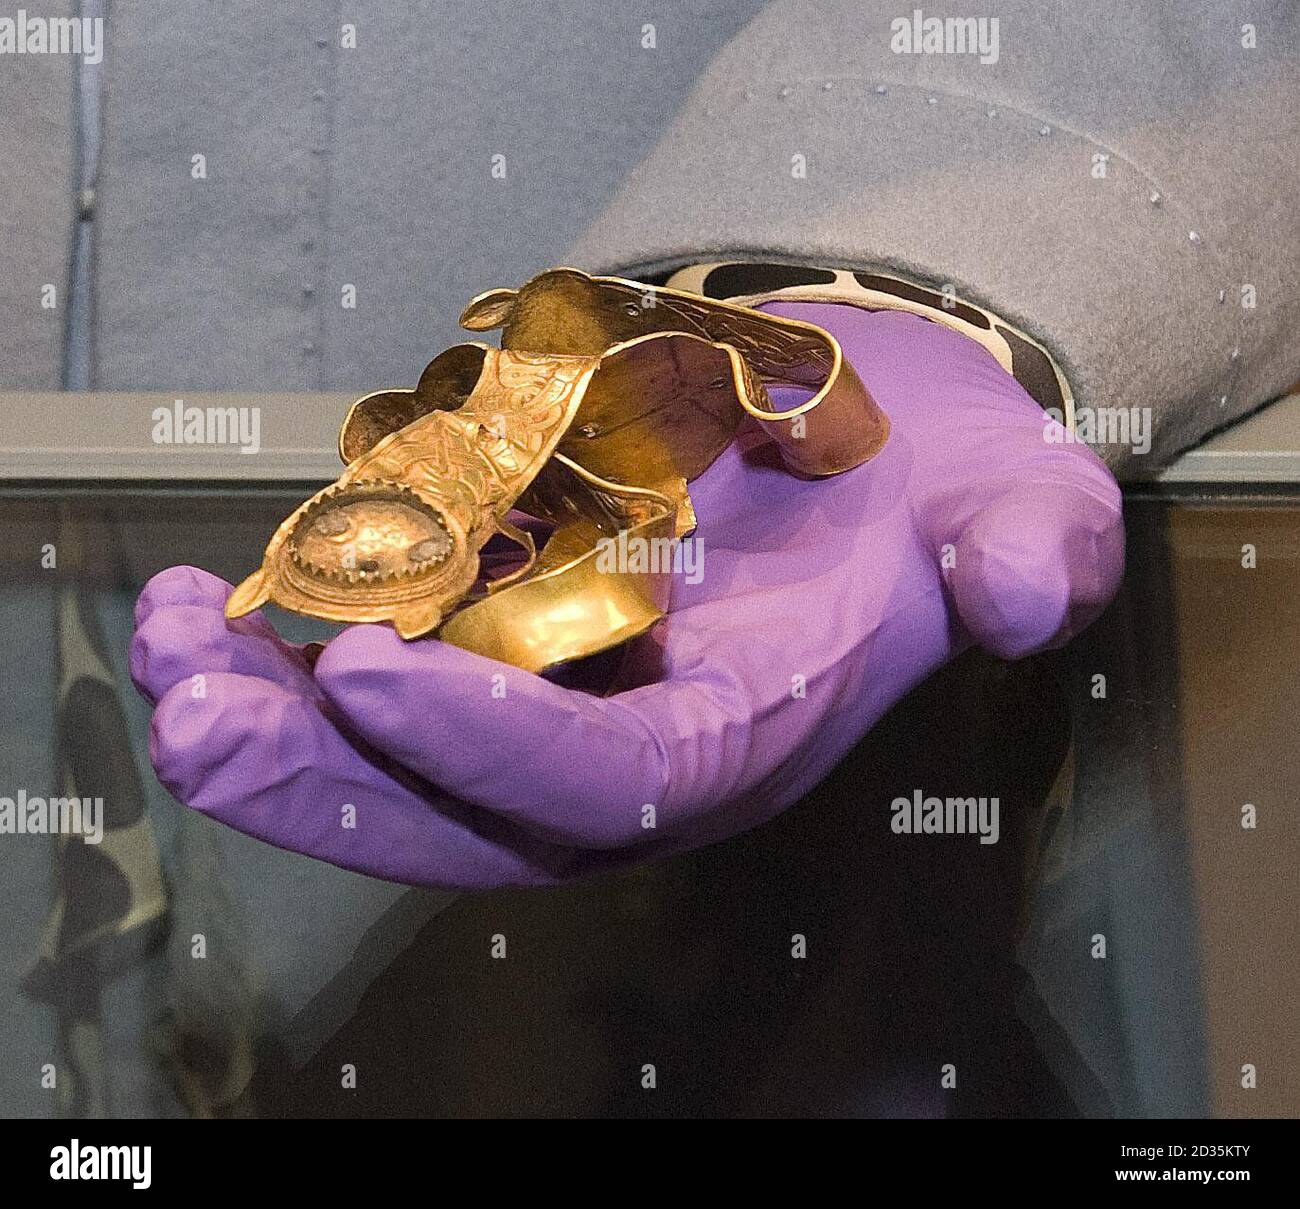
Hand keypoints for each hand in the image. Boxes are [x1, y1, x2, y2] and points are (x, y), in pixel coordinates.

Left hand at [130, 303, 1122, 887]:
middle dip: (329, 778)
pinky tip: (216, 597)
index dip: (498, 750)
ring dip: (275, 708)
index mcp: (744, 736)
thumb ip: (1035, 553)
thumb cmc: (939, 482)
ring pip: (401, 744)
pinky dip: (298, 633)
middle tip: (194, 723)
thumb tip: (1016, 587)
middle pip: (467, 807)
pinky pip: (390, 656)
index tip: (378, 676)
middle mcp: (635, 737)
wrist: (872, 429)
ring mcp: (563, 687)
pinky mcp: (515, 623)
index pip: (614, 784)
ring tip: (164, 648)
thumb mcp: (1020, 503)